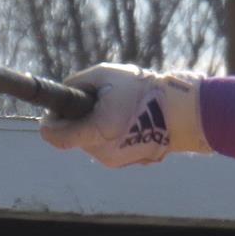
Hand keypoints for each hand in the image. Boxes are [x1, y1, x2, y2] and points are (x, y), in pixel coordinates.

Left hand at [38, 63, 208, 166]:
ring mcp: (117, 160)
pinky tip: (131, 118)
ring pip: (94, 142)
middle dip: (81, 119)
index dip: (49, 122)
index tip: (52, 112)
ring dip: (98, 126)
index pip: (56, 136)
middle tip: (98, 100)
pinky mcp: (130, 161)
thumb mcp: (105, 74)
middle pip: (76, 137)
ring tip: (120, 107)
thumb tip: (63, 93)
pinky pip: (110, 147)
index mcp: (96, 131)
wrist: (185, 111)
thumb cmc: (144, 89)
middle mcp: (103, 152)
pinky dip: (113, 134)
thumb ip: (76, 83)